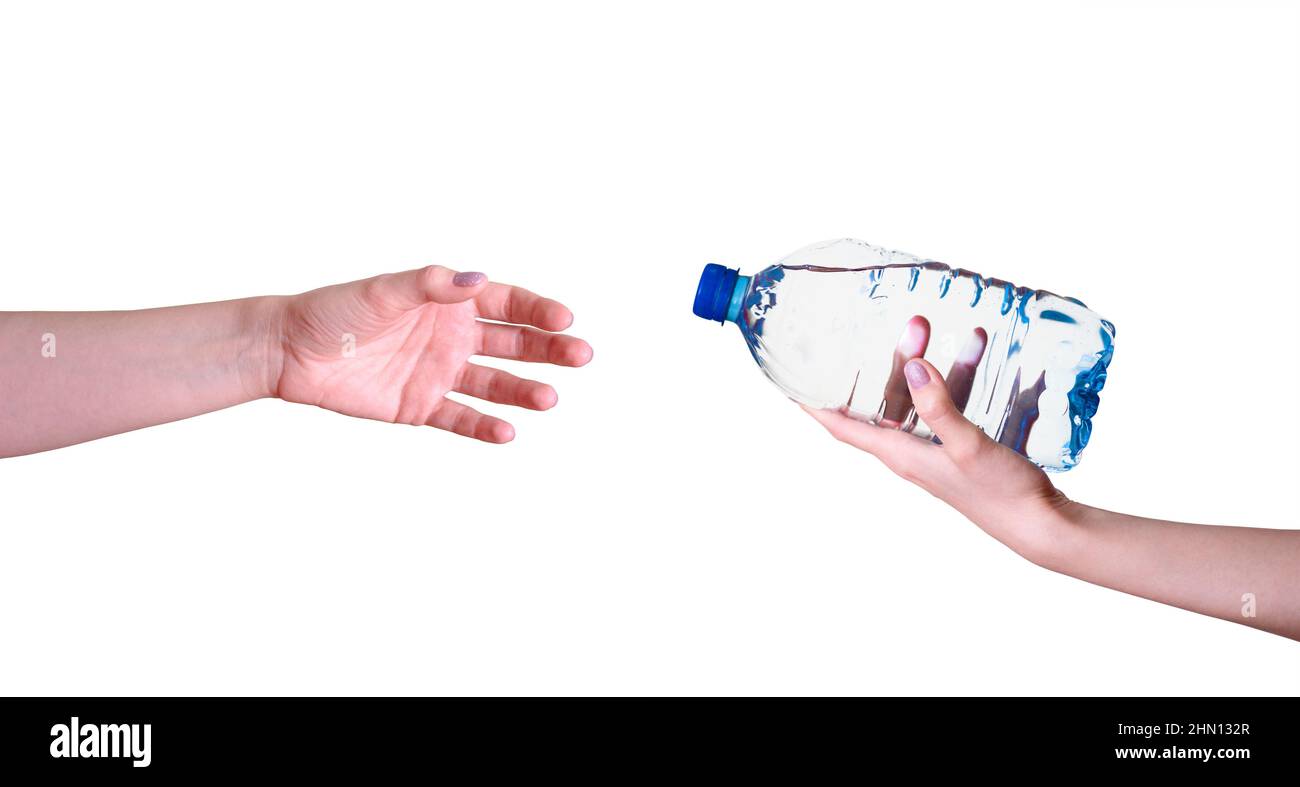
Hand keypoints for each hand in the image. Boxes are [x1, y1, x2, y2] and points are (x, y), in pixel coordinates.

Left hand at [269, 266, 591, 442]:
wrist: (292, 353)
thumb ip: (431, 285)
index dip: (538, 311)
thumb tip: (478, 279)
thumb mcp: (383, 290)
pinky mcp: (422, 406)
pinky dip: (484, 426)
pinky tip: (508, 432)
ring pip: (495, 382)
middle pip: (514, 344)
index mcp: (449, 301)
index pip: (507, 303)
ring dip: (524, 390)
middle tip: (581, 355)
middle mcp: (453, 336)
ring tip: (550, 399)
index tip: (565, 319)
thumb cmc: (335, 311)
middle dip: (549, 349)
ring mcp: (440, 372)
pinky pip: (461, 417)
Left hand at [803, 316, 1070, 561]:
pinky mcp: (962, 448)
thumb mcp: (967, 446)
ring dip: (927, 365)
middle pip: (882, 401)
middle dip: (886, 362)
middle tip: (906, 325)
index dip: (812, 402)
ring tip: (935, 326)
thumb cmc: (1001, 494)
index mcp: (900, 455)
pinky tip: (977, 352)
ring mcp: (937, 451)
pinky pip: (950, 405)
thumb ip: (939, 407)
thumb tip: (914, 368)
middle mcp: (911, 453)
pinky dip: (958, 380)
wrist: (1041, 526)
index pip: (841, 426)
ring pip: (919, 398)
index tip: (791, 376)